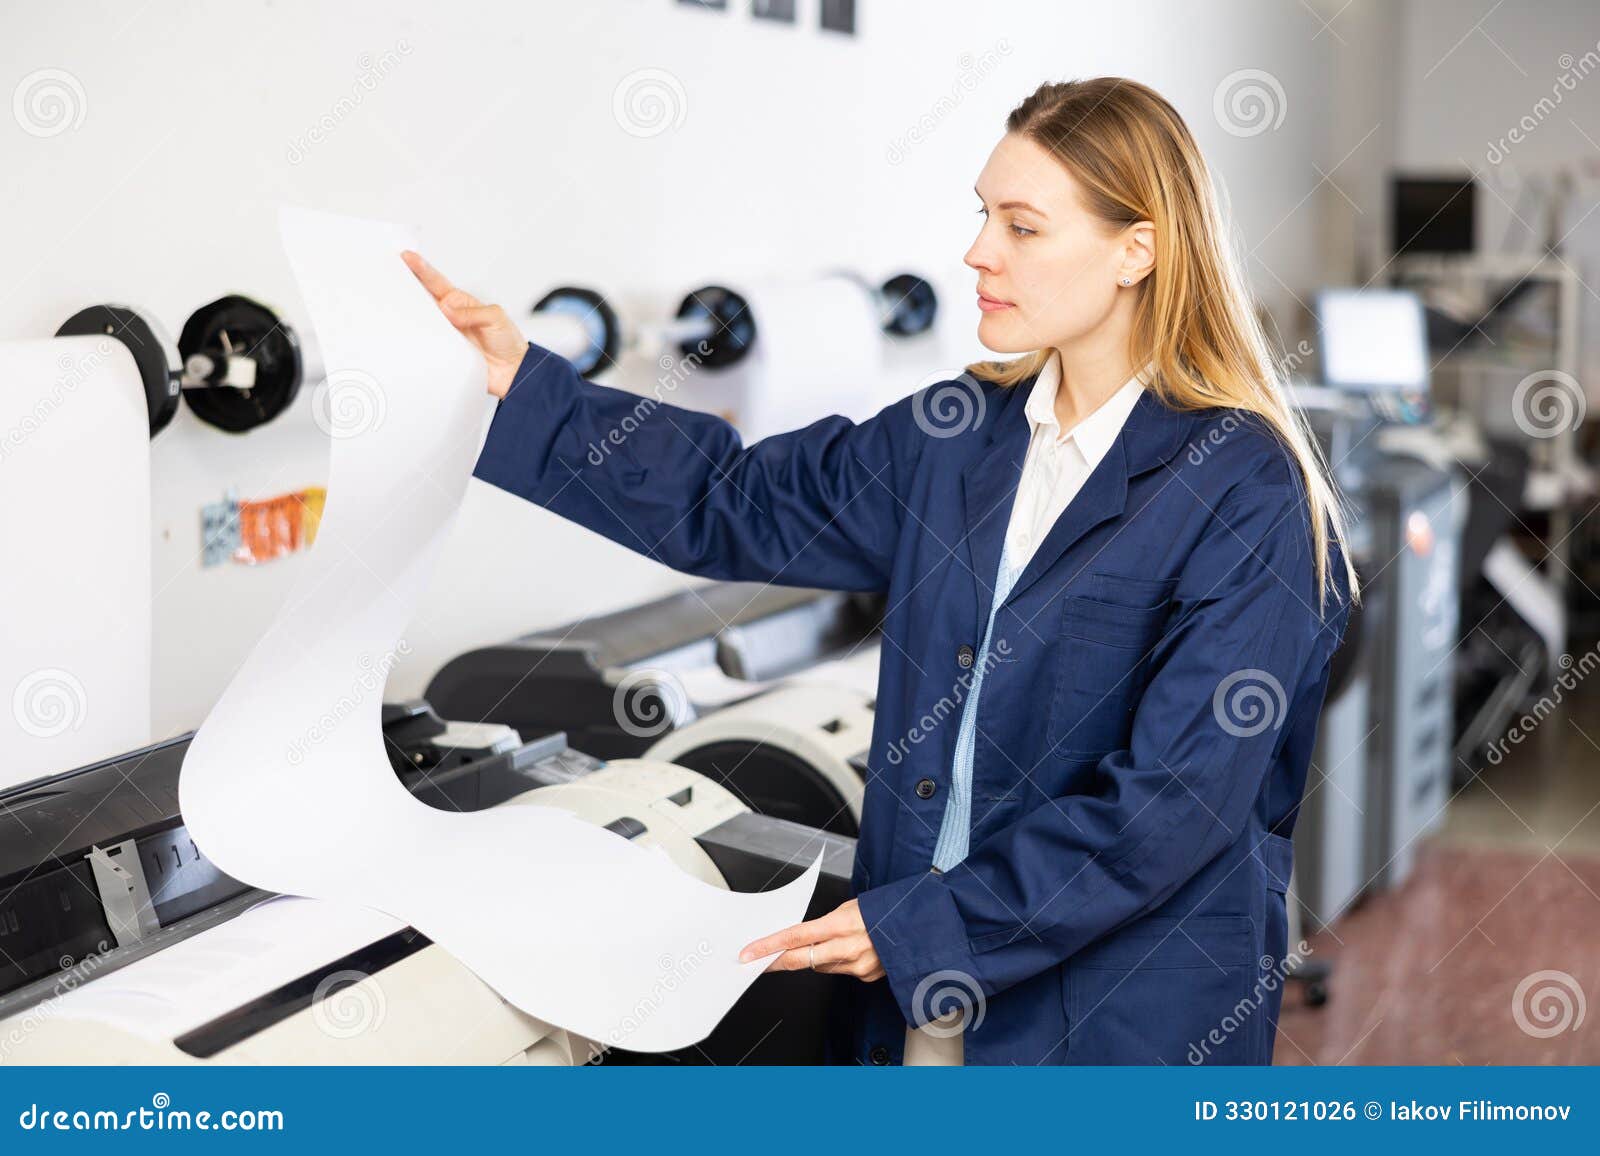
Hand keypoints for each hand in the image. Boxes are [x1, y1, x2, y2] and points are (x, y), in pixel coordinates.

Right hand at [401, 251, 526, 398]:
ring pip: (422, 322)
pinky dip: (420, 341)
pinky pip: (427, 345)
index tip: (407, 257)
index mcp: (461, 303)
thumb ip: (474, 312)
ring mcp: (446, 336)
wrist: (513, 372)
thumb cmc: (508, 342)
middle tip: (392, 275)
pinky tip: (412, 337)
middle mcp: (450, 318)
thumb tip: (449, 309)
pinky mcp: (444, 354)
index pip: (438, 283)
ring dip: (411, 316)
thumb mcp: (496, 318)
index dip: (422, 269)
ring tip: (398, 304)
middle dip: (407, 287)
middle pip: (423, 299)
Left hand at [738, 899, 884, 981]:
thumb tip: (804, 938)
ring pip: (819, 967)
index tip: (750, 953)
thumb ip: (826, 925)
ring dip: (814, 957)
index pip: (795, 937)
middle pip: (799, 960)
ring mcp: (857, 966)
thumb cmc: (886, 910)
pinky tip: (851, 950)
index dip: (769, 946)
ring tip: (832, 940)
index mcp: (841, 924)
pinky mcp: (865, 977)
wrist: (919, 927)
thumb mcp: (851, 907)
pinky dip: (837, 962)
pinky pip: (839, 971)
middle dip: (776, 961)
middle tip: (758, 962)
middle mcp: (848, 948)